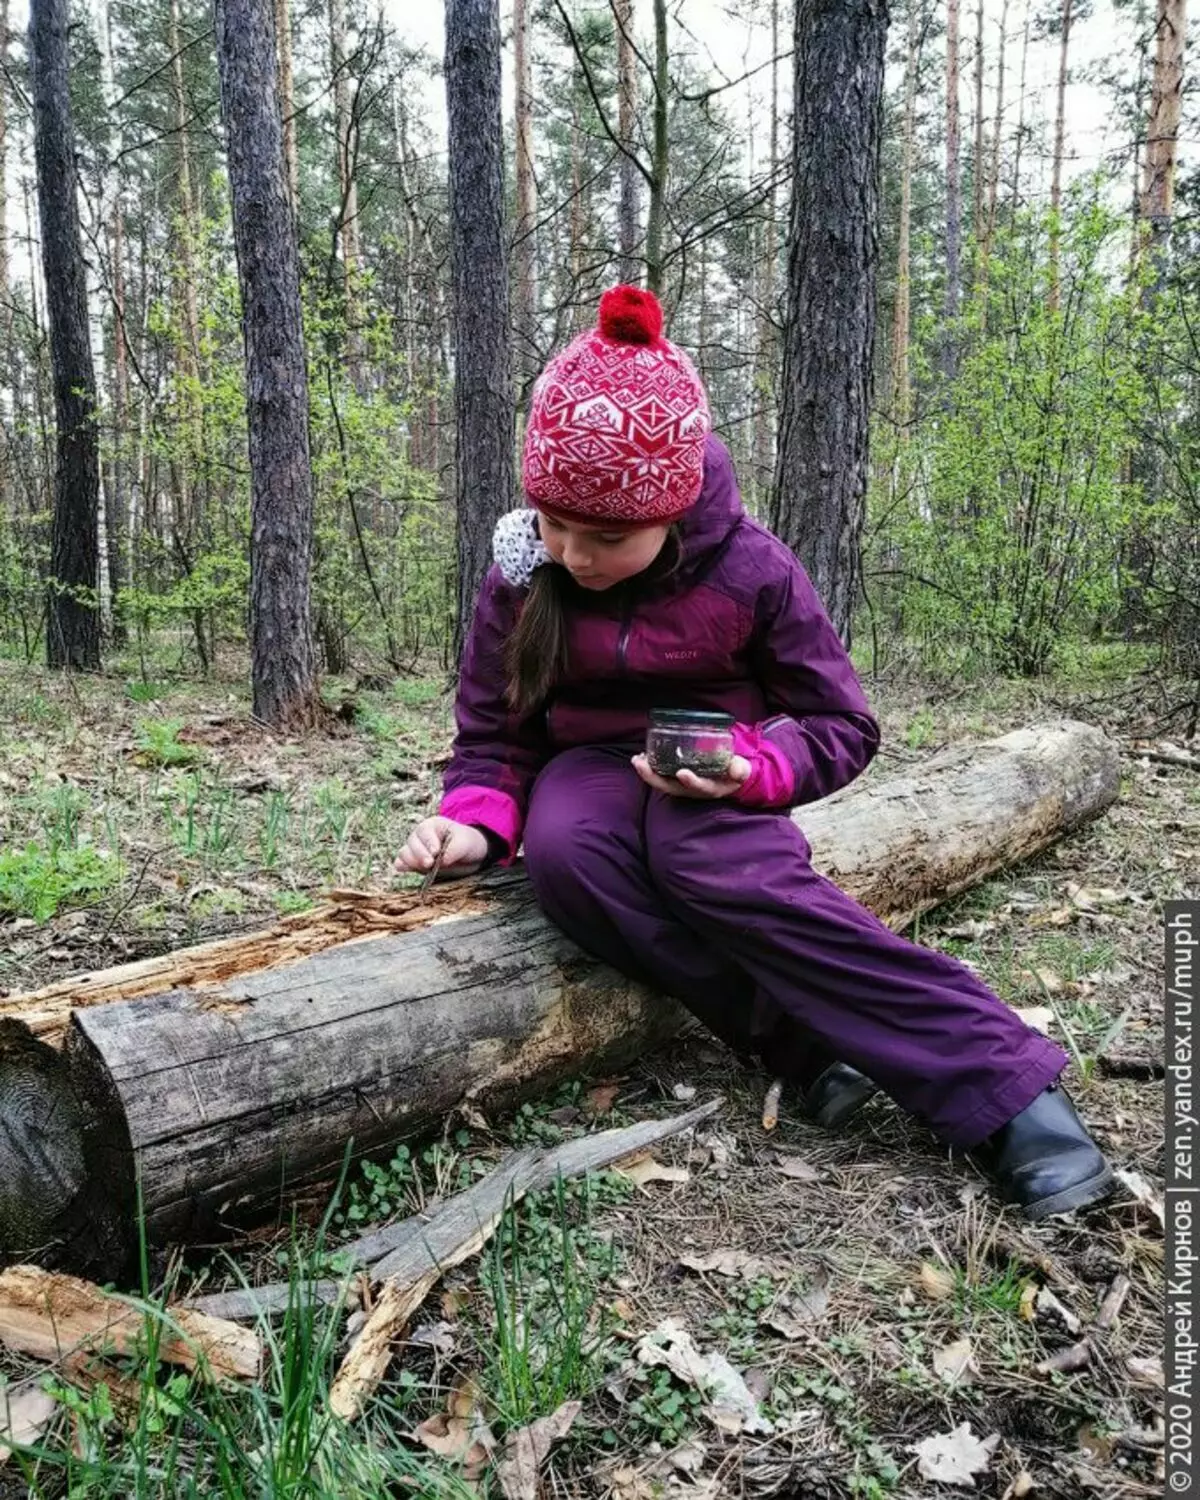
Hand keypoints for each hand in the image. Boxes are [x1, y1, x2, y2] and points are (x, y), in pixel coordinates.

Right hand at [393, 817, 489, 878]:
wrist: (470, 856)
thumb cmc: (468, 843)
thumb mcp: (466, 843)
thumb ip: (454, 850)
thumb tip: (442, 861)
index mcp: (432, 825)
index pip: (423, 831)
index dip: (428, 842)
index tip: (436, 852)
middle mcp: (420, 836)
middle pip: (411, 842)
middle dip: (420, 854)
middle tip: (430, 863)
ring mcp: (416, 850)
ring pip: (404, 853)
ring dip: (411, 861)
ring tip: (425, 867)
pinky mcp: (415, 864)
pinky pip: (401, 863)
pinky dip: (403, 867)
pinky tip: (408, 870)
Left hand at [631, 753, 751, 799]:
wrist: (730, 778)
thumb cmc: (734, 773)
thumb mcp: (741, 771)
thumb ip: (740, 770)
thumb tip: (736, 769)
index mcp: (710, 788)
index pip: (700, 787)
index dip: (692, 781)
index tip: (682, 773)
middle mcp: (693, 790)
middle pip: (671, 788)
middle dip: (655, 777)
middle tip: (641, 764)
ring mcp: (682, 786)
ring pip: (662, 783)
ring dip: (647, 773)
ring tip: (637, 760)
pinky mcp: (676, 780)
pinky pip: (660, 776)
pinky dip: (649, 768)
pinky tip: (640, 757)